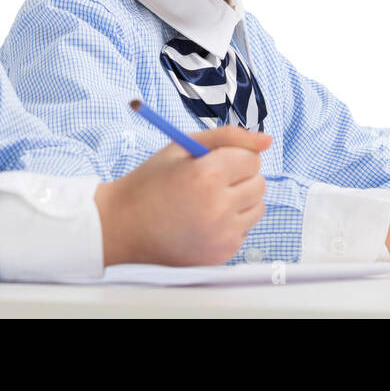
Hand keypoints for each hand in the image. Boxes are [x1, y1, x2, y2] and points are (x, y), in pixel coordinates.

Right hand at [94, 126, 271, 266]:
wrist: (123, 225)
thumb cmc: (151, 182)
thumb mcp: (182, 146)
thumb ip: (228, 136)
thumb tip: (267, 141)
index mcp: (207, 175)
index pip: (252, 159)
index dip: (233, 157)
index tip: (214, 162)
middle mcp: (218, 207)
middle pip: (259, 183)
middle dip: (240, 177)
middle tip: (210, 180)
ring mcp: (222, 234)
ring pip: (257, 207)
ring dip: (240, 200)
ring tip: (207, 201)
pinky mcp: (222, 254)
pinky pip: (244, 230)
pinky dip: (230, 223)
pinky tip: (202, 221)